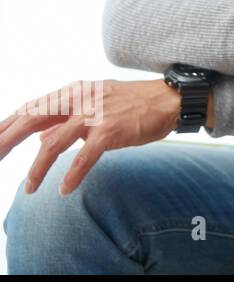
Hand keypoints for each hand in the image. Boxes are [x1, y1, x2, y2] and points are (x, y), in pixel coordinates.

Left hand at [0, 79, 182, 195]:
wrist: (170, 100)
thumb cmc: (134, 104)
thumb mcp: (97, 103)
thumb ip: (68, 118)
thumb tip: (42, 138)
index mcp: (73, 92)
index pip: (30, 108)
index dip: (7, 125)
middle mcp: (80, 99)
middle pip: (32, 120)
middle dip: (6, 141)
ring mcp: (95, 114)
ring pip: (54, 144)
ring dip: (38, 169)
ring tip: (30, 187)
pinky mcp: (111, 130)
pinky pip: (84, 157)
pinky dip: (72, 175)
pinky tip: (64, 188)